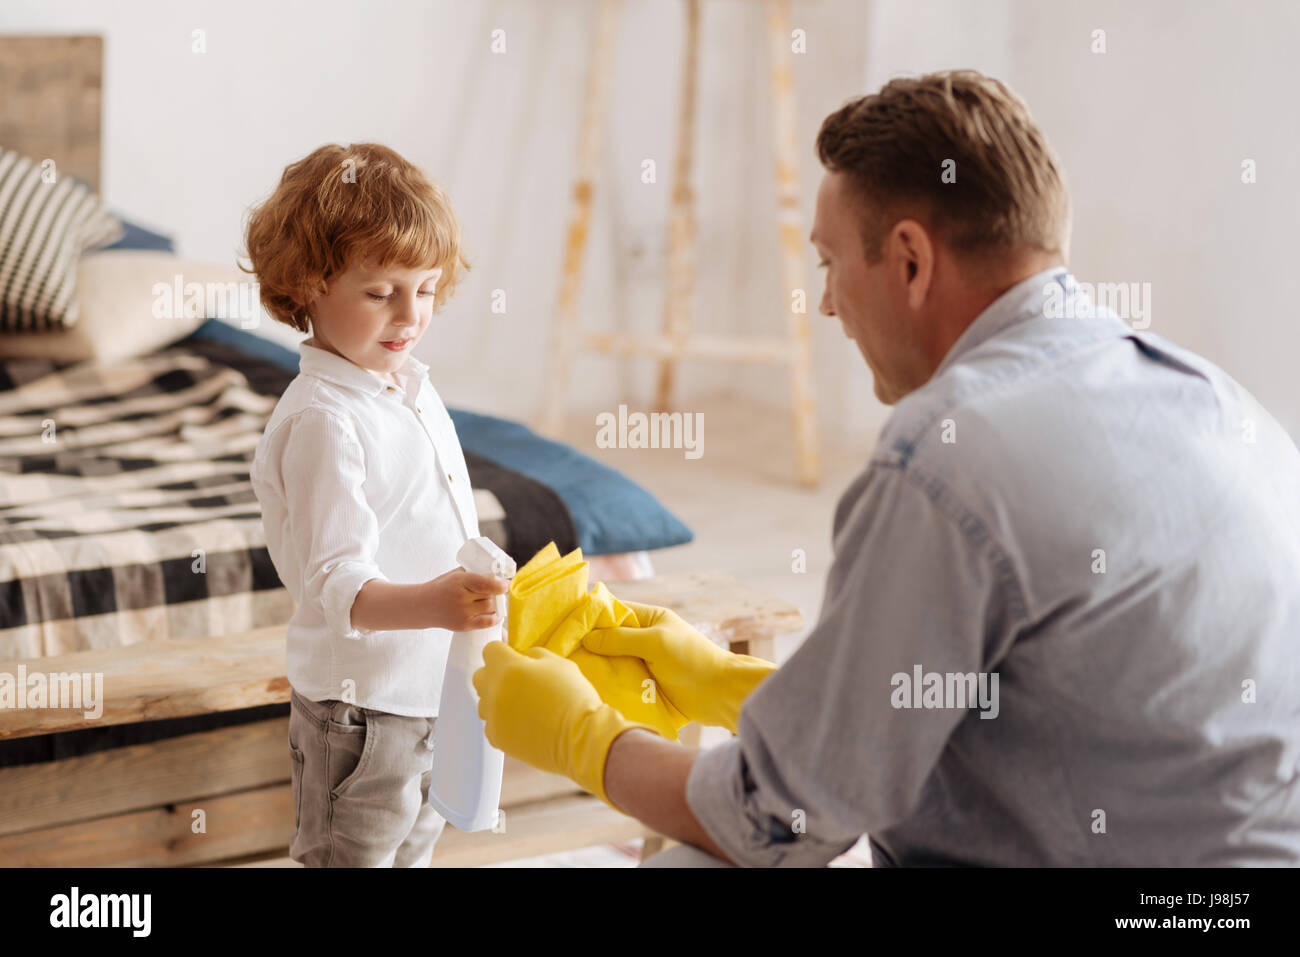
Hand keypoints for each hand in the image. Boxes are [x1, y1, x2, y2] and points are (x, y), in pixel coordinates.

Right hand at [424, 566, 508, 631]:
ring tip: (490, 600)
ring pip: (490, 608)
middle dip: (495, 593)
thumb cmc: (442, 588)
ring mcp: (462, 613)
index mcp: (460, 581)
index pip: (485, 584)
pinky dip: (494, 618)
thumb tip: (496, 572)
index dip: (499, 585)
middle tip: (496, 591)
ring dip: (494, 604)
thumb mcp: (455, 575)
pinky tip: (496, 614)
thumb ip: (473, 572)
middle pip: (490, 596)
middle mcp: (461, 598)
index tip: (505, 584)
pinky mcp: (463, 625)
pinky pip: (486, 622)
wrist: (423, 606)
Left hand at [472, 642, 657, 806]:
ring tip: (522, 705)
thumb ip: (535, 655)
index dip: (504, 651)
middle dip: (495, 674)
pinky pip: (491, 724)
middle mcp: (494, 691)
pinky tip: (523, 722)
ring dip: (497, 699)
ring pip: (483, 702)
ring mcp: (493, 717)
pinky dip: (502, 722)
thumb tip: (523, 656)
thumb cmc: (574, 698)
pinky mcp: (497, 738)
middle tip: (517, 681)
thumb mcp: (559, 663)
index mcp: (508, 668)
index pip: (490, 650)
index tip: (514, 657)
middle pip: (480, 676)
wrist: (581, 738)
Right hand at [581, 600, 776, 733]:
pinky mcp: (646, 687)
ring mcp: (645, 664)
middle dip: (589, 646)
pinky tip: (589, 691)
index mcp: (650, 619)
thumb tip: (587, 637)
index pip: (614, 612)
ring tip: (570, 675)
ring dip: (598, 669)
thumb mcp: (655, 643)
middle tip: (561, 655)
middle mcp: (645, 639)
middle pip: (609, 640)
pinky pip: (621, 683)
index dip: (591, 617)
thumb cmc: (692, 660)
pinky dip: (608, 686)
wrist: (721, 695)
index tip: (564, 626)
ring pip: (613, 663)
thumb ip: (621, 638)